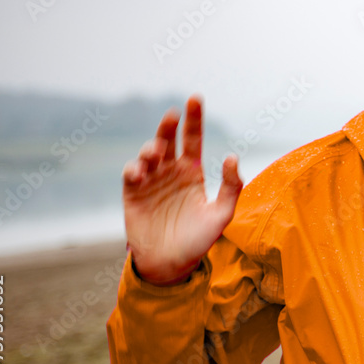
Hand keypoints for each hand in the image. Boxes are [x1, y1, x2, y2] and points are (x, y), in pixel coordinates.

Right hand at [122, 96, 242, 284]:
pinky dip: (134, 168)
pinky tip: (141, 171)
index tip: (194, 98)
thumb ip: (232, 187)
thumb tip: (231, 156)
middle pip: (168, 140)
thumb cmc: (199, 240)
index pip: (193, 139)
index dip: (193, 119)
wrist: (172, 264)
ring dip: (151, 147)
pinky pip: (131, 174)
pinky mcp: (133, 195)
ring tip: (156, 152)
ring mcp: (151, 182)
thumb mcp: (222, 214)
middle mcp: (170, 172)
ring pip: (148, 153)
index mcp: (192, 173)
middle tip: (173, 115)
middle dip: (169, 125)